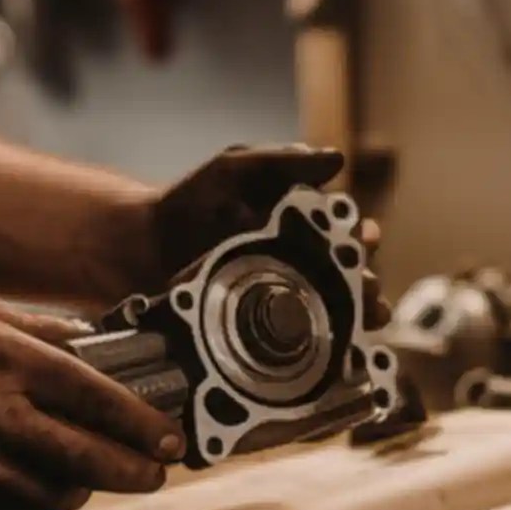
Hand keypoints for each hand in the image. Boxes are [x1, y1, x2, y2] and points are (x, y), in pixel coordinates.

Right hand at [0, 297, 183, 509]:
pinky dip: (37, 502)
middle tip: (155, 471)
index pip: (98, 400)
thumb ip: (39, 330)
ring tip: (89, 470)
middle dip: (136, 472)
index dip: (144, 425)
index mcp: (8, 363)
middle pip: (91, 461)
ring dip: (84, 486)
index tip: (172, 438)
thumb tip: (93, 339)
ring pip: (56, 495)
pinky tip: (37, 482)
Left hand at [145, 144, 389, 327]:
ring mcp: (285, 298)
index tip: (364, 242)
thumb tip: (336, 158)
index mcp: (305, 225)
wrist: (143, 246)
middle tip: (367, 290)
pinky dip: (326, 346)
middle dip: (367, 283)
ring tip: (366, 321)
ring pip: (336, 310)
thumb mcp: (234, 169)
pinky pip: (302, 339)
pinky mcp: (263, 329)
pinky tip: (339, 350)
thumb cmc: (192, 200)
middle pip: (350, 277)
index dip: (363, 238)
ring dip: (357, 317)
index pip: (350, 232)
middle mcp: (302, 263)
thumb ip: (281, 161)